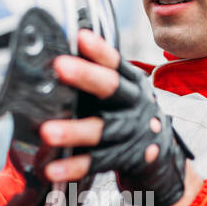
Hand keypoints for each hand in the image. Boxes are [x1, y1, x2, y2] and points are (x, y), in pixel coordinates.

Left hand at [43, 29, 201, 205]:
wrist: (159, 154)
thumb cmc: (125, 113)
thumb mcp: (119, 90)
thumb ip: (94, 74)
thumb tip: (55, 46)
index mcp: (131, 82)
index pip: (115, 62)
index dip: (99, 49)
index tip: (80, 36)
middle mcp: (133, 104)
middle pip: (111, 88)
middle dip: (85, 76)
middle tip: (59, 66)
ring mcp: (129, 133)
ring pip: (101, 130)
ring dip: (73, 131)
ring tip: (47, 132)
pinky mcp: (123, 159)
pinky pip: (96, 163)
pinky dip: (73, 167)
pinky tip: (52, 169)